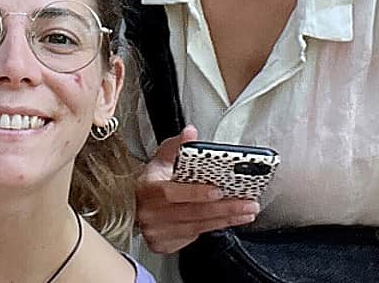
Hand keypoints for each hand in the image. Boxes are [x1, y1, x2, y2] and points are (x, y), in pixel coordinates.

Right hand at [135, 125, 259, 254]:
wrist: (131, 207)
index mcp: (148, 189)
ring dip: (225, 220)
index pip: (172, 193)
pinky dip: (212, 228)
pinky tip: (227, 221)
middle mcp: (150, 213)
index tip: (219, 190)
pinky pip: (193, 237)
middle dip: (225, 209)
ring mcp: (156, 232)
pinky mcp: (163, 245)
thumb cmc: (149, 183)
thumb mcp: (159, 160)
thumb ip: (176, 146)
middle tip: (248, 203)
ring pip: (197, 227)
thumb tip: (190, 133)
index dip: (196, 193)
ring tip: (246, 212)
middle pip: (192, 213)